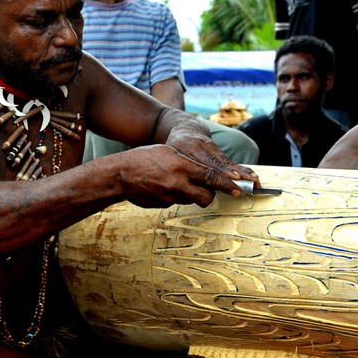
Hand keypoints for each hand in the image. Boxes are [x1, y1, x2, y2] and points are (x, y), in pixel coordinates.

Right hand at [119, 144, 252, 208]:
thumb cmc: (144, 158)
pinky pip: (176, 202)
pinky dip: (175, 195)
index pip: (211, 177)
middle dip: (210, 195)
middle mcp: (178, 183)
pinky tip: (162, 186)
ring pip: (191, 200)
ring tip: (178, 182)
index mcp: (182, 166)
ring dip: (191, 194)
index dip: (226, 184)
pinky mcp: (162, 205)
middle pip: (206, 198)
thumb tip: (204, 174)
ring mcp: (170, 196)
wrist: (120, 174)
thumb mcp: (168, 152)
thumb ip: (188, 163)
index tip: (237, 189)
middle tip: (208, 190)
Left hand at [164, 128, 259, 187]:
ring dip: (243, 171)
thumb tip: (185, 189)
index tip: (233, 178)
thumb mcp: (171, 155)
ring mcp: (213, 148)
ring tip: (254, 179)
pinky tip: (252, 175)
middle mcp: (203, 147)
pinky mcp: (219, 151)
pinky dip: (242, 169)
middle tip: (248, 181)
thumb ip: (178, 169)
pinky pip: (230, 161)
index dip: (221, 171)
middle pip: (221, 162)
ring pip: (228, 161)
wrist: (186, 128)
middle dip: (236, 173)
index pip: (207, 162)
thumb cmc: (176, 148)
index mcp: (189, 149)